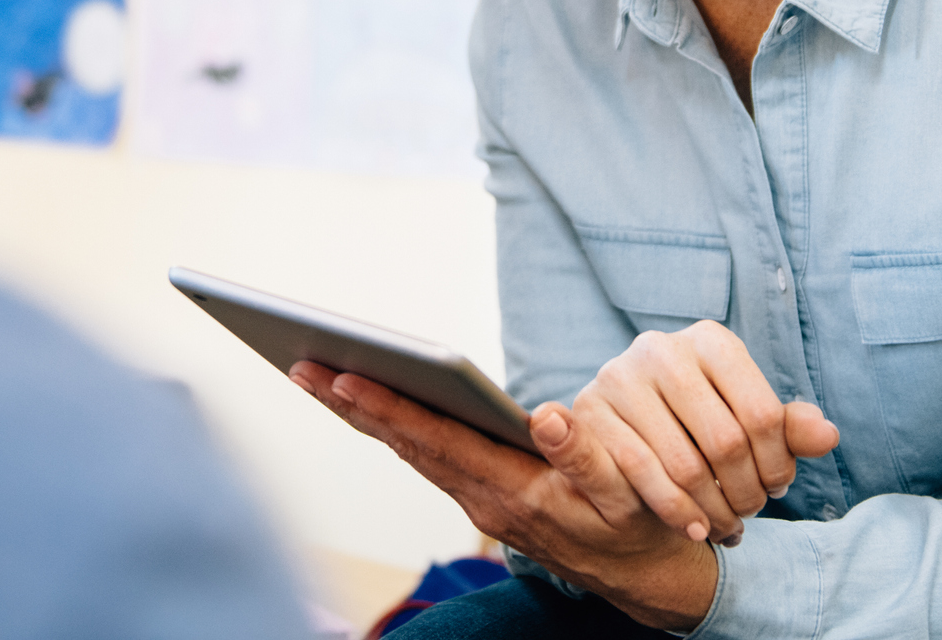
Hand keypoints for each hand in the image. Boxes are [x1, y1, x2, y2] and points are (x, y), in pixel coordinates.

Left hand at [288, 362, 718, 630]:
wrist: (642, 575)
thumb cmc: (637, 525)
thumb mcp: (627, 496)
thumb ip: (587, 457)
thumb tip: (547, 416)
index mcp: (513, 492)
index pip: (438, 442)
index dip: (390, 409)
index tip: (344, 379)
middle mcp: (483, 499)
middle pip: (408, 444)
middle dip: (352, 405)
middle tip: (299, 364)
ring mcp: (479, 501)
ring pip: (410, 450)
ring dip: (363, 413)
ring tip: (315, 373)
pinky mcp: (482, 496)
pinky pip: (426, 456)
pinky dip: (392, 425)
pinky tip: (366, 401)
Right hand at [570, 322, 839, 545]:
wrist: (627, 421)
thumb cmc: (700, 421)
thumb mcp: (746, 419)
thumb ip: (788, 429)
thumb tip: (827, 435)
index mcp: (711, 339)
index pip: (763, 415)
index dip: (778, 464)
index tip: (777, 487)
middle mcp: (662, 347)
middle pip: (726, 442)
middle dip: (746, 492)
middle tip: (749, 513)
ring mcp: (620, 375)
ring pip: (684, 465)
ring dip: (714, 511)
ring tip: (727, 527)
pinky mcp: (590, 410)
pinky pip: (641, 476)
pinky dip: (676, 513)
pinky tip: (694, 528)